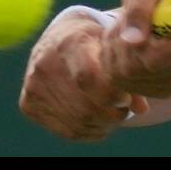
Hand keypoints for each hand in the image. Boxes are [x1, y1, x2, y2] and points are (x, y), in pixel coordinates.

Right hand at [19, 14, 146, 141]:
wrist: (58, 38)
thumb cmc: (95, 41)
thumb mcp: (113, 45)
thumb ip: (127, 72)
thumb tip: (142, 109)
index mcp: (69, 42)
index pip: (87, 77)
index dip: (110, 94)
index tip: (125, 97)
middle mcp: (44, 63)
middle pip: (84, 105)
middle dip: (111, 113)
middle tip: (124, 110)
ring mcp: (33, 85)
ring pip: (76, 120)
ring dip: (102, 124)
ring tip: (114, 115)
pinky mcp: (28, 104)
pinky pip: (65, 129)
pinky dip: (88, 130)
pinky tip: (99, 122)